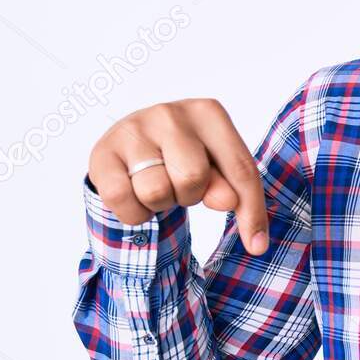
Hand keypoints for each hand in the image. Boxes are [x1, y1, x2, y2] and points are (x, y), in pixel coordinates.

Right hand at [87, 98, 269, 253]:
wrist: (133, 144)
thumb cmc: (185, 156)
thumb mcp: (218, 168)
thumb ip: (231, 185)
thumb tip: (226, 202)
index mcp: (209, 112)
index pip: (240, 168)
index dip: (251, 212)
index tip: (257, 247)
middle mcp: (169, 113)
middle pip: (192, 179)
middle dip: (190, 196)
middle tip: (180, 185)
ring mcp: (132, 129)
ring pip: (155, 191)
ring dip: (160, 204)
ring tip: (158, 186)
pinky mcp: (101, 152)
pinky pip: (121, 199)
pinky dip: (133, 212)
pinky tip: (135, 195)